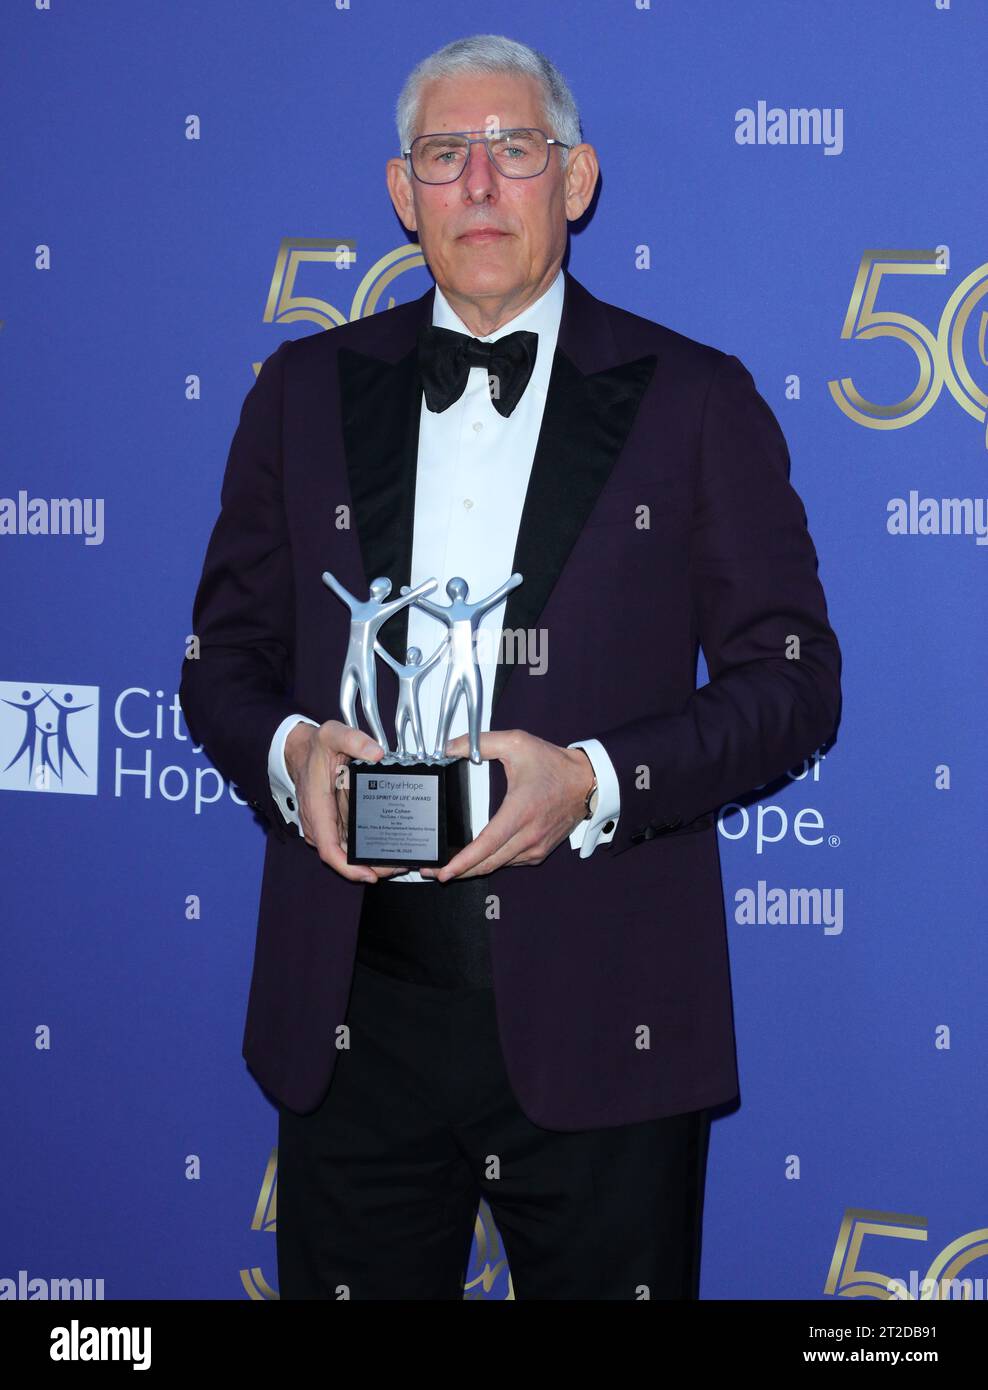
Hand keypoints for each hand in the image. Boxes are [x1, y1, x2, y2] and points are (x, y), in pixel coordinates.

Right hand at [284, 720, 410, 884]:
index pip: (330, 849)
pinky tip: (390, 847)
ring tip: (400, 861)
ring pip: (348, 853)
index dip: (349, 867)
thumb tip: (377, 753)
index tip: (369, 875)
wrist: (301, 750)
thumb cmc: (315, 748)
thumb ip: (353, 740)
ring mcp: (327, 827)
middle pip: (343, 857)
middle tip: (398, 866)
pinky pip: (350, 843)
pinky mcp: (334, 824)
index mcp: (318, 809)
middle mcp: (320, 824)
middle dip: (370, 867)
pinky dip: (368, 848)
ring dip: (371, 861)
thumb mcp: (331, 734)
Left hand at [421, 730, 593, 881]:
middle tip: (432, 871)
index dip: (462, 862)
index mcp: (520, 812)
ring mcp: (535, 847)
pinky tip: (478, 860)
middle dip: (457, 872)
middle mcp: (529, 835)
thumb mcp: (517, 743)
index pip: (486, 845)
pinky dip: (492, 863)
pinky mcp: (539, 852)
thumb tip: (450, 747)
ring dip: (473, 870)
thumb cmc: (554, 764)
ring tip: (450, 868)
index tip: (443, 871)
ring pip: (497, 866)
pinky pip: (510, 863)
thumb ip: (481, 743)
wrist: (587, 781)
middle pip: (487, 864)